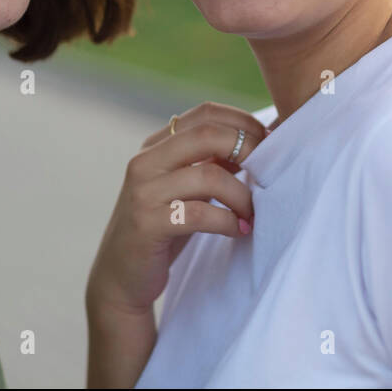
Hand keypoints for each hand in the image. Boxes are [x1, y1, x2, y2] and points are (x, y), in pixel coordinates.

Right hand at [86, 101, 267, 316]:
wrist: (121, 277)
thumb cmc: (164, 229)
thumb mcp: (188, 189)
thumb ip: (214, 164)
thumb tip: (262, 141)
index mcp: (156, 146)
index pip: (206, 113)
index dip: (244, 122)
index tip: (270, 144)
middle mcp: (146, 162)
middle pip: (207, 133)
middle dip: (248, 149)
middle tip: (269, 173)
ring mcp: (143, 191)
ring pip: (208, 176)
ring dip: (242, 196)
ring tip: (252, 214)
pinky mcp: (146, 224)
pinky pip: (200, 214)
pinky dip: (228, 221)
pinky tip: (239, 230)